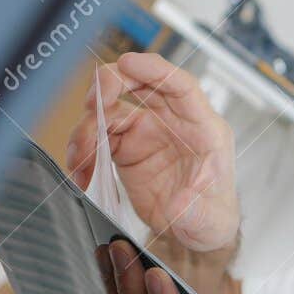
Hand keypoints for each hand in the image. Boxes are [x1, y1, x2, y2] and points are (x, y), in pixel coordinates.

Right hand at [67, 53, 238, 251]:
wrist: (194, 230)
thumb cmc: (212, 214)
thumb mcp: (211, 218)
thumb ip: (195, 209)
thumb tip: (178, 204)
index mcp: (202, 127)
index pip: (180, 85)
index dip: (154, 69)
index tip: (128, 62)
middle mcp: (172, 122)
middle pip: (139, 84)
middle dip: (111, 86)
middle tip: (92, 105)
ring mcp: (147, 132)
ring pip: (110, 111)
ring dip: (88, 129)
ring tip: (81, 159)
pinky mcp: (126, 148)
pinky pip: (98, 138)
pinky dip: (83, 151)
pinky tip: (81, 170)